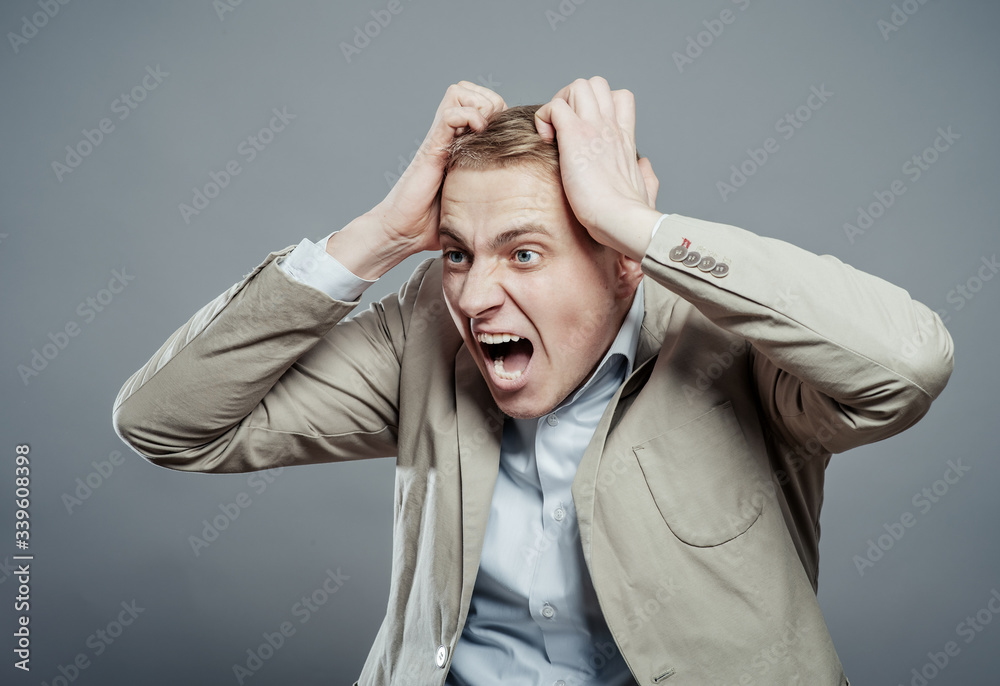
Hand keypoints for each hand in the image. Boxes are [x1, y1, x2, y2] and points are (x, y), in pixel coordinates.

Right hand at [331, 81, 505, 278]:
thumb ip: (492, 199)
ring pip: (459, 93)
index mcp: (459, 145)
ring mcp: (439, 139)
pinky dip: (467, 117)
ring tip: (484, 130)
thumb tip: (519, 212)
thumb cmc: (434, 223)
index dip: (499, 112)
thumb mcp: (473, 205)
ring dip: (478, 105)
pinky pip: (449, 115)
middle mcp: (448, 136)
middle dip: (490, 102)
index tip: (507, 136)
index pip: (482, 105)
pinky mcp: (432, 148)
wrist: (404, 232)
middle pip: (470, 90)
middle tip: (496, 129)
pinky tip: (475, 135)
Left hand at [534, 76, 660, 259]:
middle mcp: (610, 127)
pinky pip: (554, 106)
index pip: (619, 98)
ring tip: (555, 131)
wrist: (622, 219)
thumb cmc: (629, 213)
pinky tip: (546, 140)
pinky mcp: (575, 136)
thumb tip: (645, 167)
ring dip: (560, 102)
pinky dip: (545, 117)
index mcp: (624, 138)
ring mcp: (593, 128)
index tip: (585, 130)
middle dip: (574, 98)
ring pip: (577, 86)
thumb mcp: (644, 188)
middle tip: (564, 127)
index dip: (599, 104)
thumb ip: (646, 175)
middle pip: (596, 84)